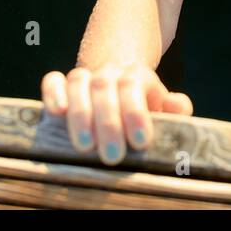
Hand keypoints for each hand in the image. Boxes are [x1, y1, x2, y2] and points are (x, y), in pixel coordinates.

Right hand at [40, 64, 193, 164]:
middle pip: (105, 88)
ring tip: (85, 146)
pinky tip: (56, 113)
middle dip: (109, 123)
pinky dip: (52, 93)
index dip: (136, 113)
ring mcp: (85, 77)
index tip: (141, 142)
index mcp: (135, 77)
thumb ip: (175, 106)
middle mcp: (108, 74)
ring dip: (80, 114)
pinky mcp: (62, 85)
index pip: (134, 87)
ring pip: (78, 83)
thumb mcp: (162, 104)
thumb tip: (178, 105)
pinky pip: (53, 80)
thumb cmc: (143, 103)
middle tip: (113, 156)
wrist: (119, 80)